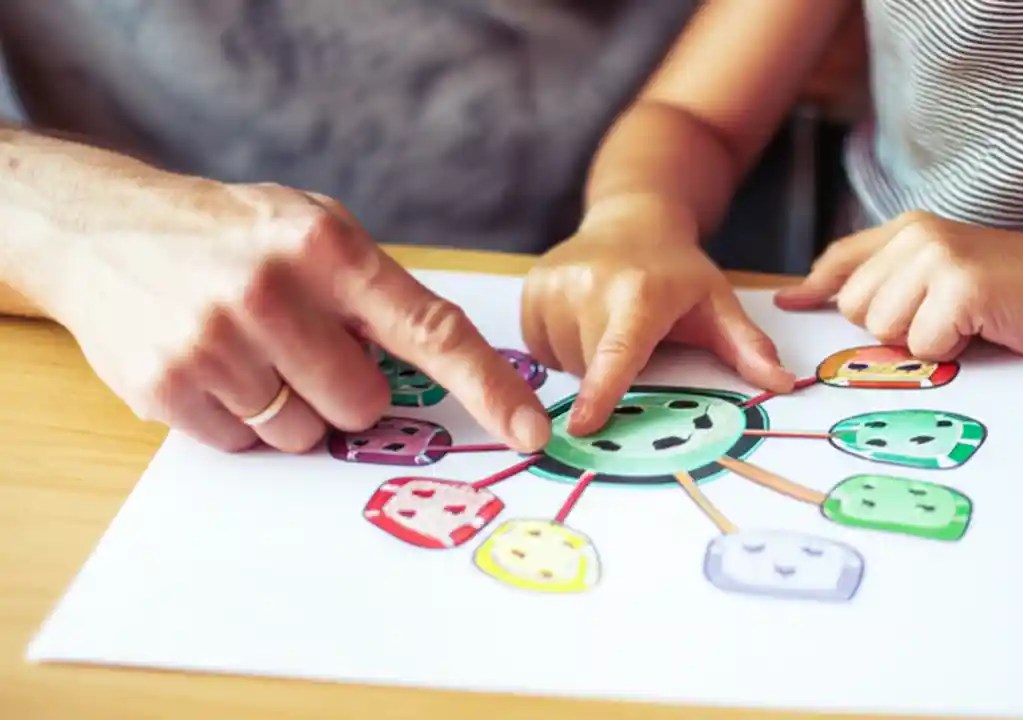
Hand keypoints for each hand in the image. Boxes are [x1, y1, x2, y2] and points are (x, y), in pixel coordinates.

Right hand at [35, 179, 548, 453]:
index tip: (530, 430)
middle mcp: (271, 293)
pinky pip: (245, 445)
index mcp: (324, 248)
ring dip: (292, 406)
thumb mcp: (311, 228)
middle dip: (348, 389)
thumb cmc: (230, 232)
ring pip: (305, 434)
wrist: (99, 228)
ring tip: (251, 350)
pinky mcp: (166, 387)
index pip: (431, 330)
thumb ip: (374, 292)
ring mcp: (214, 343)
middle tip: (303, 345)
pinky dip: (240, 419)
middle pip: (365, 405)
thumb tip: (441, 369)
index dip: (487, 387)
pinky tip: (214, 365)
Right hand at [521, 195, 794, 434]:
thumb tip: (783, 384)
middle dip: (611, 370)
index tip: (583, 426)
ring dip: (584, 360)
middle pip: (590, 367)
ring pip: (563, 362)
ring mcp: (556, 283)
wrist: (634, 218)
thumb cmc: (679, 273)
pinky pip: (539, 346)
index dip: (602, 390)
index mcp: (640, 294)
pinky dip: (560, 346)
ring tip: (608, 325)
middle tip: (635, 339)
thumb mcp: (717, 305)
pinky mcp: (533, 286)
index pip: (619, 350)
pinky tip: (583, 320)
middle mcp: (591, 284)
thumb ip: (747, 347)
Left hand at [774, 211, 1022, 358]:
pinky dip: (949, 350)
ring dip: (921, 340)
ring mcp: (937, 257)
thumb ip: (888, 280)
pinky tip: (978, 329)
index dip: (815, 286)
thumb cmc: (1008, 291)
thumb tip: (812, 298)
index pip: (842, 258)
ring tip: (961, 321)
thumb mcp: (941, 272)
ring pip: (884, 328)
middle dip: (890, 327)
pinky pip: (922, 343)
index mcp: (908, 230)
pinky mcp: (960, 284)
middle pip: (855, 307)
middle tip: (939, 319)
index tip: (792, 303)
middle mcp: (916, 236)